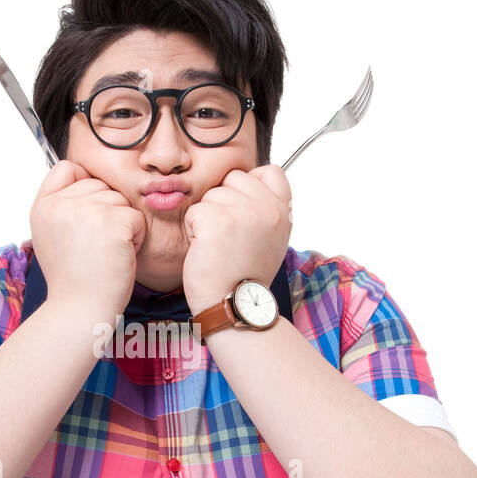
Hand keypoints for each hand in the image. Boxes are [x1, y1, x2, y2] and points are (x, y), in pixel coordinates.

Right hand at [29, 161, 145, 321]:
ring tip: (106, 252)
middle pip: (100, 184)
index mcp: (42, 206)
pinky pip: (136, 217)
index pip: (67, 168)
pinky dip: (136, 237)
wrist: (80, 311)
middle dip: (107, 211)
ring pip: (120, 200)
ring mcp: (85, 211)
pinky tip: (119, 256)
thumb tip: (84, 177)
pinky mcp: (112, 222)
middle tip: (95, 245)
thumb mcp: (51, 235)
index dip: (84, 185)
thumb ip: (61, 205)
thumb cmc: (73, 279)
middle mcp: (59, 205)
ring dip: (122, 225)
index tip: (86, 216)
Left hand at [181, 165, 292, 315]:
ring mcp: (243, 212)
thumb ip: (264, 208)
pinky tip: (206, 251)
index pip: (269, 170)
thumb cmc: (245, 276)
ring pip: (210, 195)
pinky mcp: (216, 220)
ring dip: (207, 219)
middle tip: (228, 237)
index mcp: (283, 210)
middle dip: (224, 203)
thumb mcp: (270, 237)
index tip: (244, 211)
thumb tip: (247, 180)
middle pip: (232, 178)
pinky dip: (193, 231)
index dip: (250, 185)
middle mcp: (267, 207)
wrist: (233, 306)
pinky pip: (194, 211)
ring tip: (218, 247)